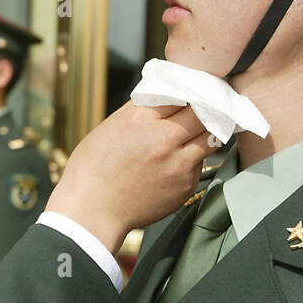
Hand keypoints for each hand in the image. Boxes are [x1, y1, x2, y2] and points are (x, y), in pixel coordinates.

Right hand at [46, 101, 217, 252]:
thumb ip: (140, 111)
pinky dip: (193, 157)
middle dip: (204, 107)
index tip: (191, 90)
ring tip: (197, 130)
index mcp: (139, 119)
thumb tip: (163, 96)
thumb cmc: (92, 170)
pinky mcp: (185, 184)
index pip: (180, 91)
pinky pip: (200, 162)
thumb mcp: (109, 128)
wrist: (92, 212)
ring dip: (206, 130)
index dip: (187, 89)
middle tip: (204, 106)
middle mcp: (163, 139)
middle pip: (202, 110)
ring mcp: (178, 163)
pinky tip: (177, 161)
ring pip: (211, 135)